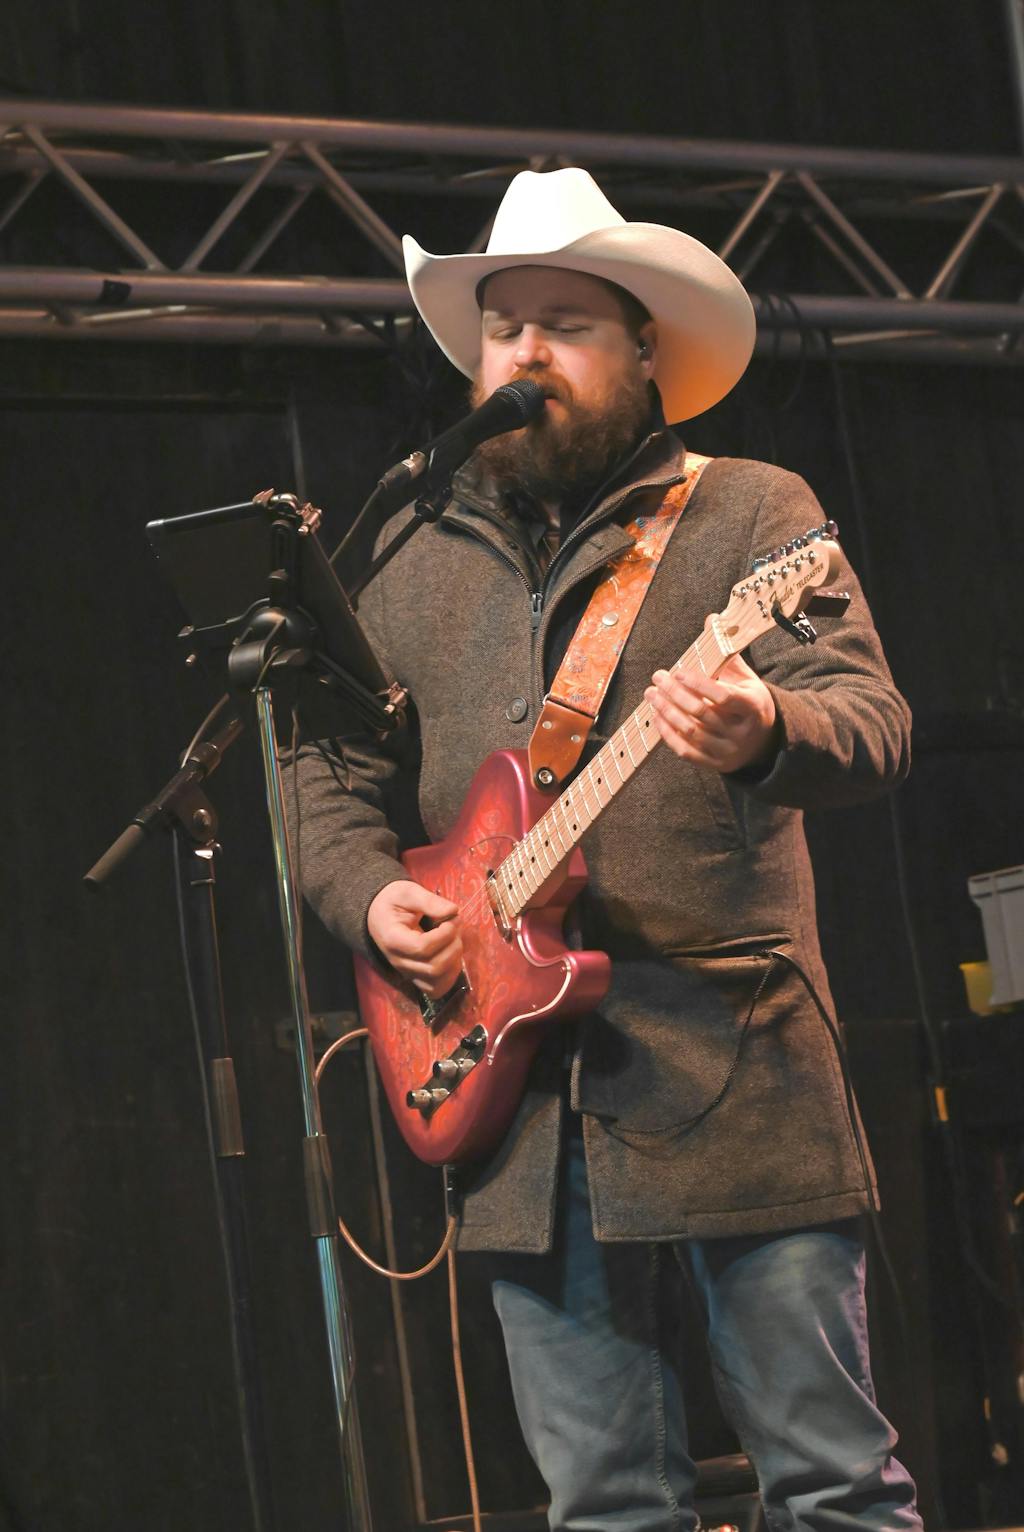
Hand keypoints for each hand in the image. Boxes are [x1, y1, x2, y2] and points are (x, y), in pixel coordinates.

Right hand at [367, 880, 462, 998]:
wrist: (379, 915)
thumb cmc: (393, 902)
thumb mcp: (407, 892)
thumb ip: (429, 901)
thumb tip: (452, 911)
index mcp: (393, 939)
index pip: (422, 948)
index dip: (444, 935)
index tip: (451, 918)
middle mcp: (398, 962)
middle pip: (434, 968)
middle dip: (453, 946)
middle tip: (454, 926)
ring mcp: (407, 973)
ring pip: (437, 982)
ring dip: (455, 960)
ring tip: (453, 939)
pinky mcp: (416, 978)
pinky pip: (436, 989)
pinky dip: (451, 975)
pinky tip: (451, 954)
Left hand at [645, 653, 778, 773]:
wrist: (763, 742)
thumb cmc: (749, 702)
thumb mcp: (746, 678)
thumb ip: (726, 653)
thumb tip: (710, 620)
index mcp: (752, 707)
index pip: (722, 696)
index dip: (697, 683)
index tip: (678, 670)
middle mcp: (741, 732)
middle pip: (701, 712)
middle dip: (674, 693)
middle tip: (657, 678)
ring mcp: (728, 750)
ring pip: (690, 732)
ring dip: (666, 711)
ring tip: (651, 694)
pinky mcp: (715, 764)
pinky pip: (685, 751)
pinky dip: (667, 733)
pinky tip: (656, 716)